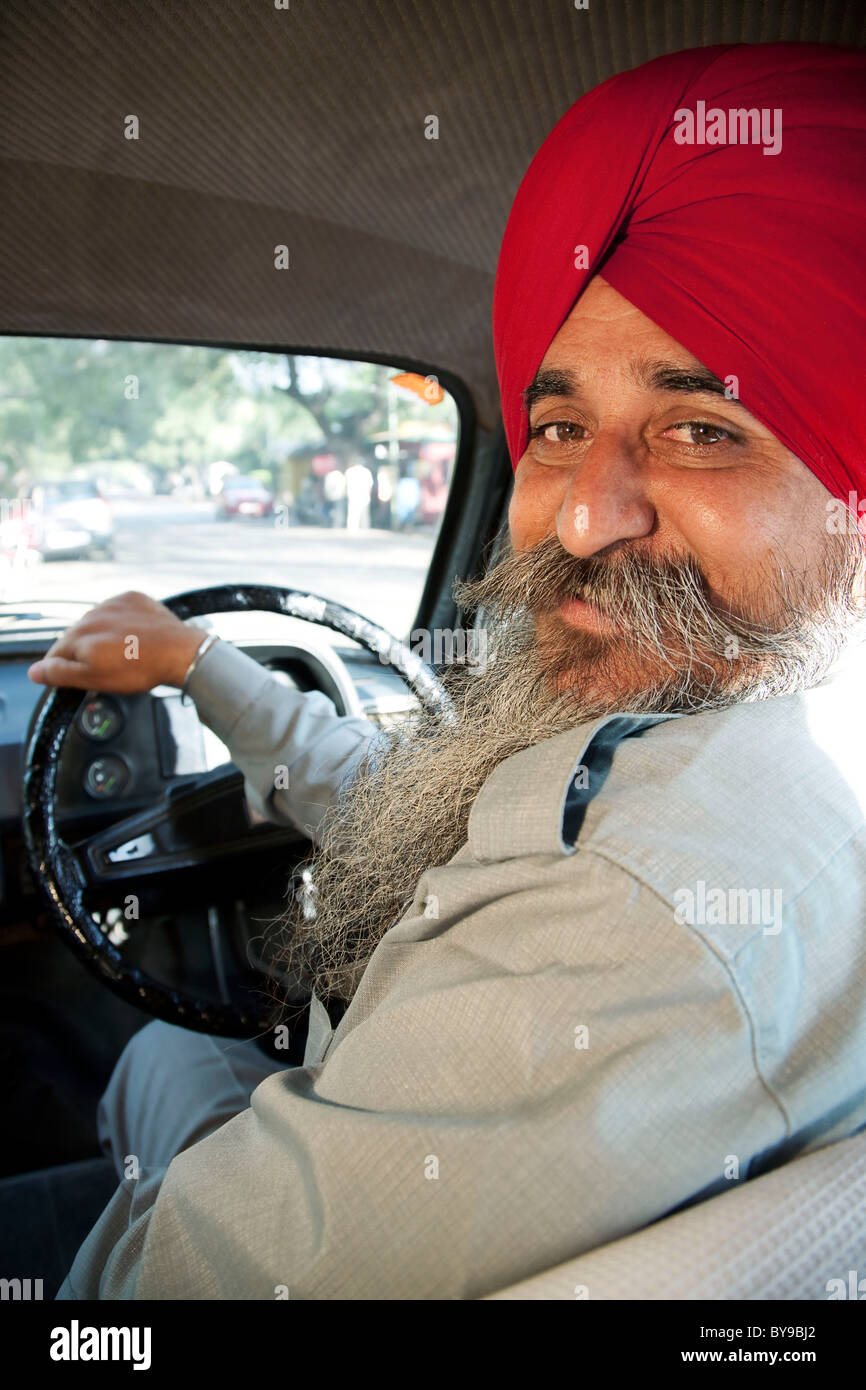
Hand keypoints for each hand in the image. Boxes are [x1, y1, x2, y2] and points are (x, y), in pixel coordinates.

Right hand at [26, 591, 206, 691]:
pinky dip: (119, 621)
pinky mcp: (132, 597)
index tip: (76, 678)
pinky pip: (116, 610)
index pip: (56, 652)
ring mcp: (112, 603)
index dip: (63, 668)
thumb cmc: (140, 668)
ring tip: (120, 652)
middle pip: (76, 636)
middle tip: (103, 668)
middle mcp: (91, 615)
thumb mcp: (95, 679)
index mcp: (79, 636)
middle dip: (84, 652)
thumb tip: (34, 671)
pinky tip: (131, 635)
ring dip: (101, 635)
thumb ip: (62, 673)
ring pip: (95, 622)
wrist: (180, 652)